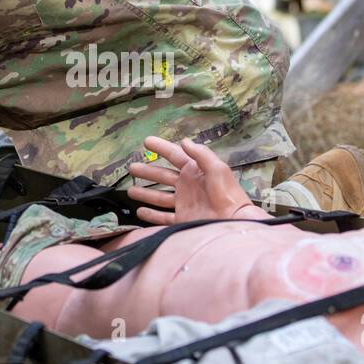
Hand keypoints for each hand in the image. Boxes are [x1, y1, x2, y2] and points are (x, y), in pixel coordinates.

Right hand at [125, 136, 253, 224]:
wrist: (232, 222)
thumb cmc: (227, 193)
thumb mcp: (217, 169)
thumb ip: (200, 154)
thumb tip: (183, 141)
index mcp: (195, 171)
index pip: (174, 155)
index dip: (160, 147)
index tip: (146, 141)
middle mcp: (187, 186)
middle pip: (162, 176)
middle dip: (147, 172)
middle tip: (131, 168)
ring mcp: (184, 203)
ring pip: (159, 197)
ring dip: (145, 194)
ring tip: (130, 191)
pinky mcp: (182, 219)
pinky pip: (163, 217)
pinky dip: (151, 215)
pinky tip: (140, 211)